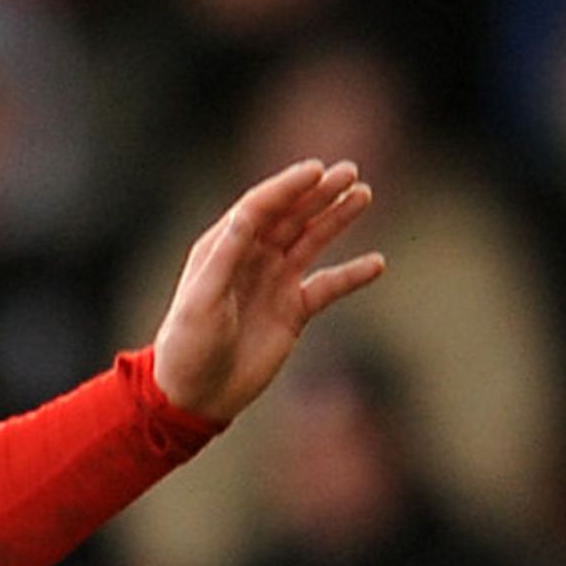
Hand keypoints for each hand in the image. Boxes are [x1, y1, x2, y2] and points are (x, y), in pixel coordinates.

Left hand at [152, 158, 380, 420]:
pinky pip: (329, 287)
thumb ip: (226, 256)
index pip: (260, 207)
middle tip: (350, 172)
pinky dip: (352, 275)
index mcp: (222, 247)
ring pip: (312, 241)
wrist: (196, 395)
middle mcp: (250, 258)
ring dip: (337, 219)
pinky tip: (377, 264)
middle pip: (290, 216)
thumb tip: (249, 214)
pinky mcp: (293, 311)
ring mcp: (274, 283)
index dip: (288, 186)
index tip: (317, 170)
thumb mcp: (201, 298)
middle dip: (319, 193)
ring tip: (363, 195)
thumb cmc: (188, 346)